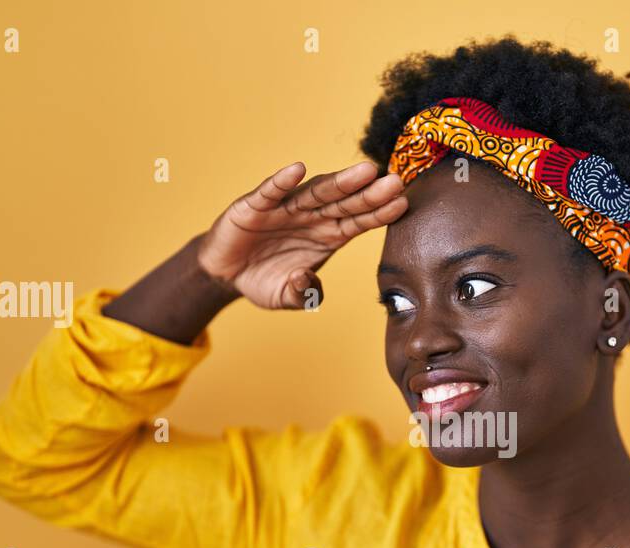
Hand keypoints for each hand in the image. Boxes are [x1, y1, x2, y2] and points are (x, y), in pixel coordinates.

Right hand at [196, 160, 407, 309]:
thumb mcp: (286, 296)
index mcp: (327, 236)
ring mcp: (284, 209)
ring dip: (340, 182)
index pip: (358, 222)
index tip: (403, 203)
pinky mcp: (254, 206)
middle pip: (345, 203)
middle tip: (395, 181)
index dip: (379, 213)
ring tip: (364, 171)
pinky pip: (270, 192)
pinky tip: (298, 169)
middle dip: (370, 193)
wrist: (225, 273)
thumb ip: (302, 293)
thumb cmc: (263, 279)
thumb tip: (307, 281)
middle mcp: (311, 217)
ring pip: (315, 193)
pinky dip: (282, 181)